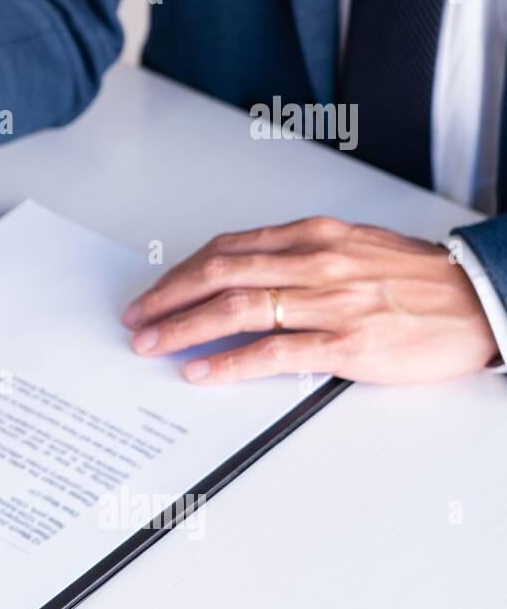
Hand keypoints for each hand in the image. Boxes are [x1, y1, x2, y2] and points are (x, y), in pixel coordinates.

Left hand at [121, 216, 497, 384]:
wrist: (483, 301)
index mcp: (314, 236)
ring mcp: (332, 302)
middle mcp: (317, 262)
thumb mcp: (354, 247)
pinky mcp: (348, 344)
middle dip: (168, 298)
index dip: (181, 272)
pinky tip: (201, 372)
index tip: (154, 291)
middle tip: (136, 320)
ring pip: (237, 308)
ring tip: (152, 345)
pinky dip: (229, 363)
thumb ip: (300, 256)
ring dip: (184, 328)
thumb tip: (244, 274)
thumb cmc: (419, 279)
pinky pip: (274, 352)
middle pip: (220, 274)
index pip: (227, 249)